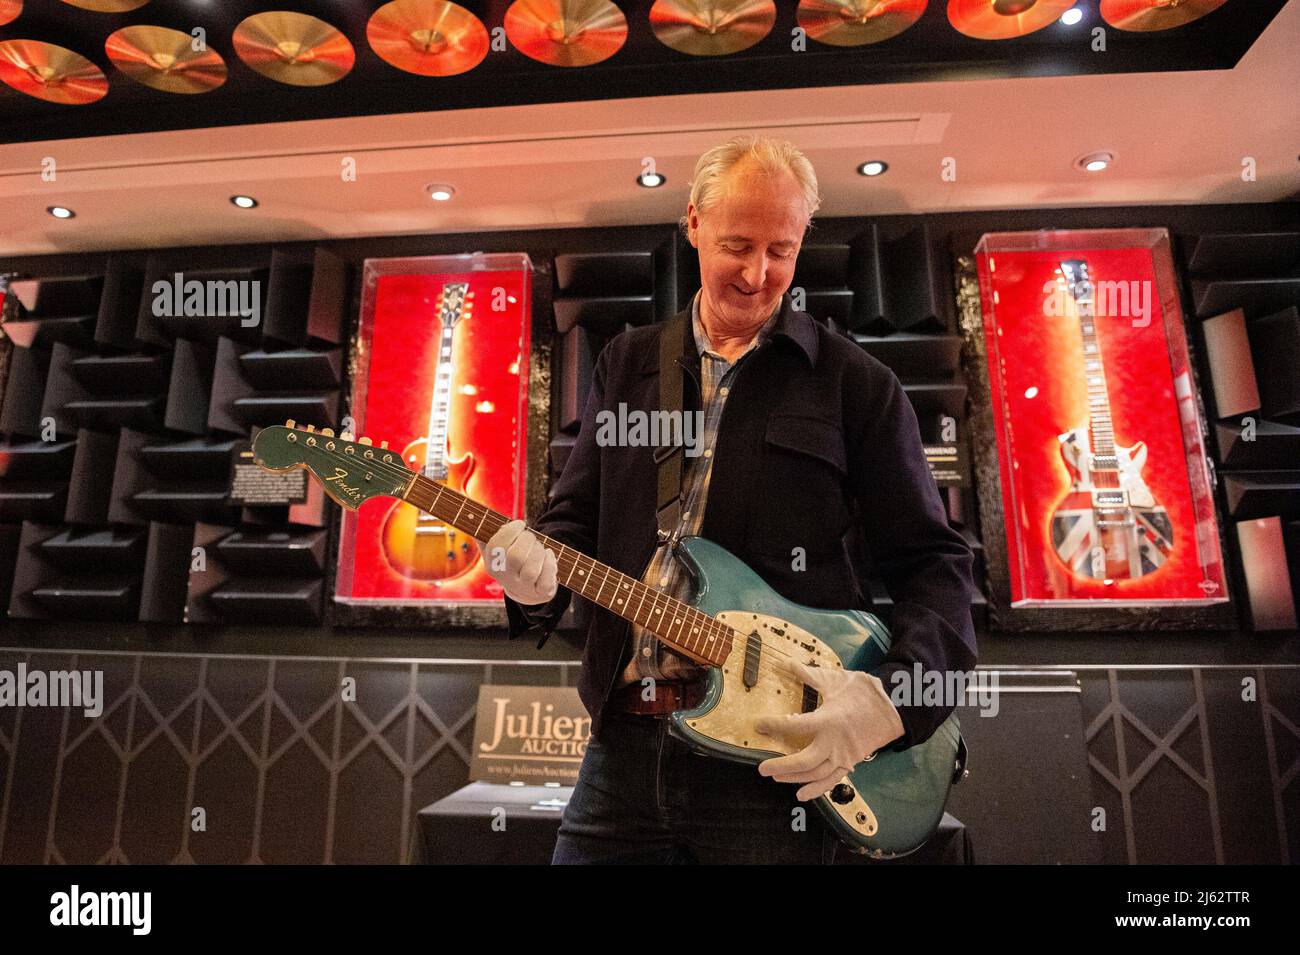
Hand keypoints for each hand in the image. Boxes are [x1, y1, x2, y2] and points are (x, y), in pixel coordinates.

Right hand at [482, 519, 557, 605]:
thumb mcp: (497, 551)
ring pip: (531, 570)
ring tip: (539, 548)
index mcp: (492, 564)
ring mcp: (523, 587)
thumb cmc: (512, 562)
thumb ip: (486, 535)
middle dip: (527, 539)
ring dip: (539, 552)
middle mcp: (506, 578)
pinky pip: (546, 580)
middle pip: (515, 556)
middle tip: (531, 537)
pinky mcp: (541, 592)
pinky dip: (550, 564)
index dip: (510, 531)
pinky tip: (549, 556)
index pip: (496, 546)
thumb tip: (472, 515)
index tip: (520, 524)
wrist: (527, 591)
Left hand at [755, 660, 904, 800]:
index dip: (774, 725)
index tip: (758, 725)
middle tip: (761, 768)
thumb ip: (808, 674)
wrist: (893, 707)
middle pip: (804, 760)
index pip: (795, 725)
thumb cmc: (862, 692)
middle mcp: (834, 742)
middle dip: (781, 766)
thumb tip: (786, 662)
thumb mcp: (834, 679)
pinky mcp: (849, 762)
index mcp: (828, 719)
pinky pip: (832, 780)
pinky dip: (817, 790)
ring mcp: (843, 755)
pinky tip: (802, 795)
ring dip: (794, 778)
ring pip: (816, 774)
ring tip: (776, 777)